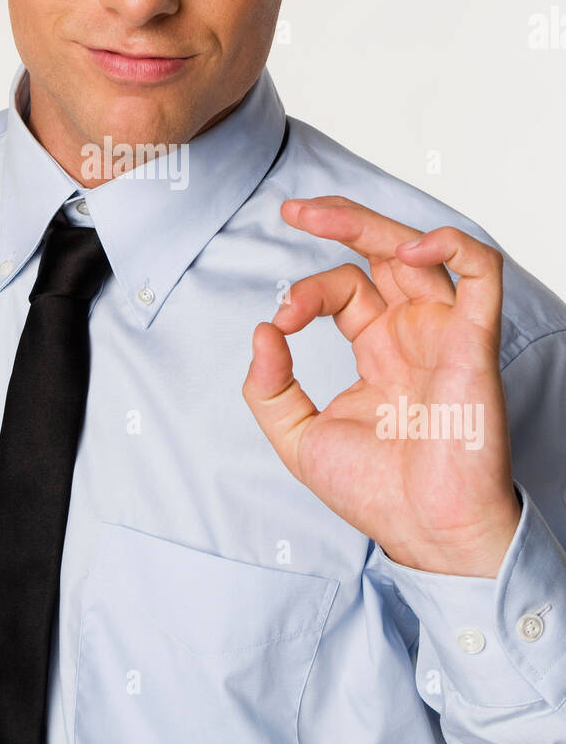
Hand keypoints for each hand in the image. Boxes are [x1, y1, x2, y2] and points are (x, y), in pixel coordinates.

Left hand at [242, 196, 520, 576]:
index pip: (344, 288)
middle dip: (337, 221)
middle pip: (380, 252)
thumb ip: (268, 387)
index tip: (279, 322)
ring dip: (371, 223)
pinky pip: (482, 273)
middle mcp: (412, 332)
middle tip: (292, 209)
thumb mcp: (297, 438)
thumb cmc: (376, 493)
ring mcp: (443, 333)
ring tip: (320, 214)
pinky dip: (453, 246)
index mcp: (378, 348)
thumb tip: (262, 330)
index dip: (305, 292)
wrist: (426, 533)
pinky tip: (408, 249)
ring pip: (421, 249)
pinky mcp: (473, 342)